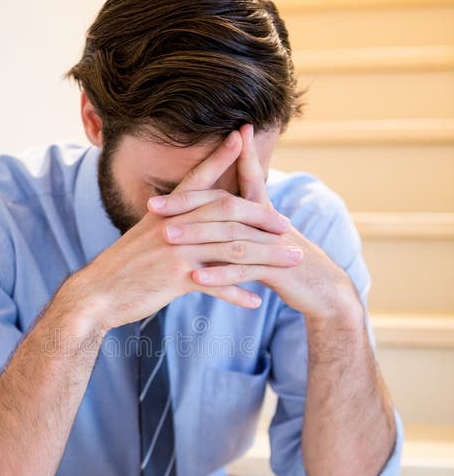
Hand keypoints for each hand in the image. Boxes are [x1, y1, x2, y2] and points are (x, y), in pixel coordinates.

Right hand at [61, 129, 293, 331]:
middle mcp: (174, 225)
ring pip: (232, 248)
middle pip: (227, 213)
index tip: (241, 137)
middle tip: (286, 224)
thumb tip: (185, 222)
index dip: (220, 157)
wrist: (95, 294)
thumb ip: (169, 226)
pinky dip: (238, 293)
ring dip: (266, 256)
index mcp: (166, 213)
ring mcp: (176, 250)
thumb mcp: (143, 238)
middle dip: (262, 217)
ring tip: (291, 261)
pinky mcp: (176, 277)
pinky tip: (257, 301)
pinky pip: (216, 283)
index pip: (199, 179)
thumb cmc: (121, 268)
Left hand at [149, 123, 360, 321]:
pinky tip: (197, 278)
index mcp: (258, 211)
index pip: (222, 190)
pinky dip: (220, 274)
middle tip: (154, 209)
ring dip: (198, 236)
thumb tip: (211, 210)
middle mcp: (265, 222)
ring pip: (230, 236)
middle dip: (187, 205)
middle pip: (222, 207)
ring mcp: (272, 245)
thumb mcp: (261, 235)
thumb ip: (239, 219)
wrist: (322, 288)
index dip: (193, 187)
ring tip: (168, 238)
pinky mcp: (278, 269)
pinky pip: (245, 270)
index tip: (155, 199)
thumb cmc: (285, 260)